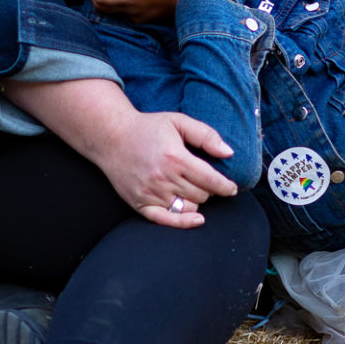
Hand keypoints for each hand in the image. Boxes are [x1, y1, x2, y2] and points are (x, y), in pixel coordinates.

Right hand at [2, 78, 237, 228]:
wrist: (111, 137)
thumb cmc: (148, 127)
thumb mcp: (178, 121)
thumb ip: (205, 135)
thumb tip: (229, 152)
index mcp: (176, 157)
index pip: (210, 180)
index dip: (226, 186)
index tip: (233, 188)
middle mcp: (164, 178)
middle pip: (201, 195)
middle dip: (209, 189)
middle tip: (205, 180)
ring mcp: (150, 193)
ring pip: (188, 207)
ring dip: (196, 200)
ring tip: (192, 188)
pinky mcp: (139, 204)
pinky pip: (166, 220)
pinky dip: (183, 222)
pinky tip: (196, 218)